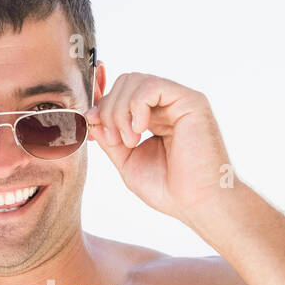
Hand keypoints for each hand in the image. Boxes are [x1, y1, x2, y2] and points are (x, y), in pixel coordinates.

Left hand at [84, 73, 233, 220]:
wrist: (197, 203)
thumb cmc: (168, 189)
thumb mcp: (127, 161)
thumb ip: (109, 137)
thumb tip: (90, 115)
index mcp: (154, 118)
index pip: (123, 91)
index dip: (101, 94)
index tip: (88, 115)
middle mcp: (168, 105)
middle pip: (124, 83)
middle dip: (109, 111)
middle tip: (115, 141)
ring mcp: (179, 100)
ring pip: (134, 81)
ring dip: (120, 111)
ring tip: (130, 141)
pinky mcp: (191, 100)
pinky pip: (151, 86)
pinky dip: (136, 106)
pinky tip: (141, 131)